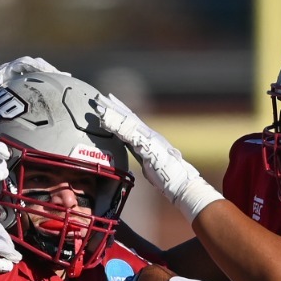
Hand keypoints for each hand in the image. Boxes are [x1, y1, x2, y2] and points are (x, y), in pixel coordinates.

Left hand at [89, 95, 222, 221]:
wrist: (181, 183)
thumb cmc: (169, 178)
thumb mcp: (153, 166)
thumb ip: (145, 158)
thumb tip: (142, 159)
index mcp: (150, 139)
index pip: (133, 123)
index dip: (122, 113)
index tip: (111, 104)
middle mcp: (150, 135)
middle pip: (129, 117)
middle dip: (115, 106)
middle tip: (100, 97)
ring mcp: (148, 138)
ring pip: (126, 121)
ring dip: (111, 112)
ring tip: (98, 103)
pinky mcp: (145, 145)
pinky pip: (126, 133)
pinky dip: (114, 125)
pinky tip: (104, 120)